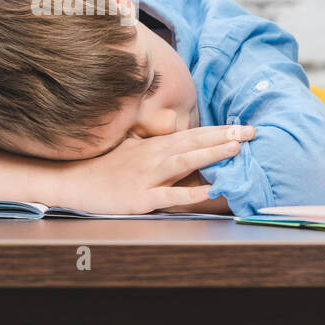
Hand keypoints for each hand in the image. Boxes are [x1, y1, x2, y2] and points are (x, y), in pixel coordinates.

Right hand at [53, 125, 254, 214]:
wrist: (71, 179)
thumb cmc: (102, 165)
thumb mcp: (130, 148)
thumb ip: (154, 143)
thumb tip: (177, 137)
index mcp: (154, 146)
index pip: (193, 135)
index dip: (219, 131)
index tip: (243, 127)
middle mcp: (154, 157)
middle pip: (194, 143)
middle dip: (225, 138)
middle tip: (252, 132)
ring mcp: (148, 176)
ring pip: (185, 162)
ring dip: (211, 154)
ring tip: (236, 149)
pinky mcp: (140, 197)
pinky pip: (169, 195)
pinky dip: (190, 193)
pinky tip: (209, 190)